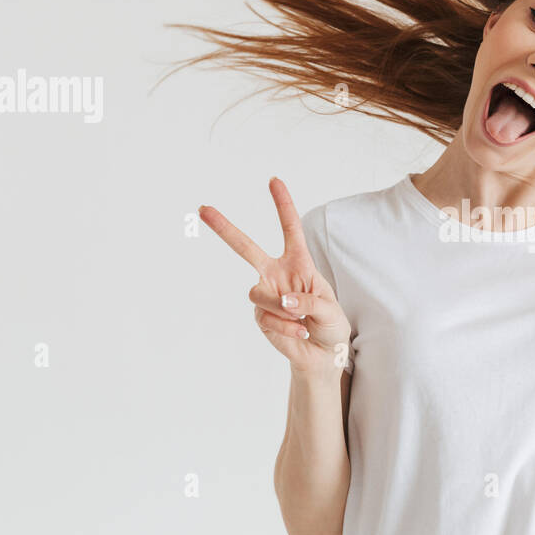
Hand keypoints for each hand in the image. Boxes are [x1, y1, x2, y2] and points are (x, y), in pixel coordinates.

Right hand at [199, 177, 350, 376]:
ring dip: (281, 308)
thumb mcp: (331, 310)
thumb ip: (310, 301)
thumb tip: (284, 300)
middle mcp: (277, 274)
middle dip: (224, 228)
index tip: (274, 180)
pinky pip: (267, 318)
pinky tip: (300, 332)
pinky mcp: (260, 317)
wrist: (323, 354)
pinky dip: (287, 327)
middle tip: (203, 208)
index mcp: (298, 263)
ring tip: (302, 320)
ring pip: (258, 293)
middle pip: (246, 248)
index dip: (282, 205)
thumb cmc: (330, 325)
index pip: (289, 229)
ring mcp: (266, 295)